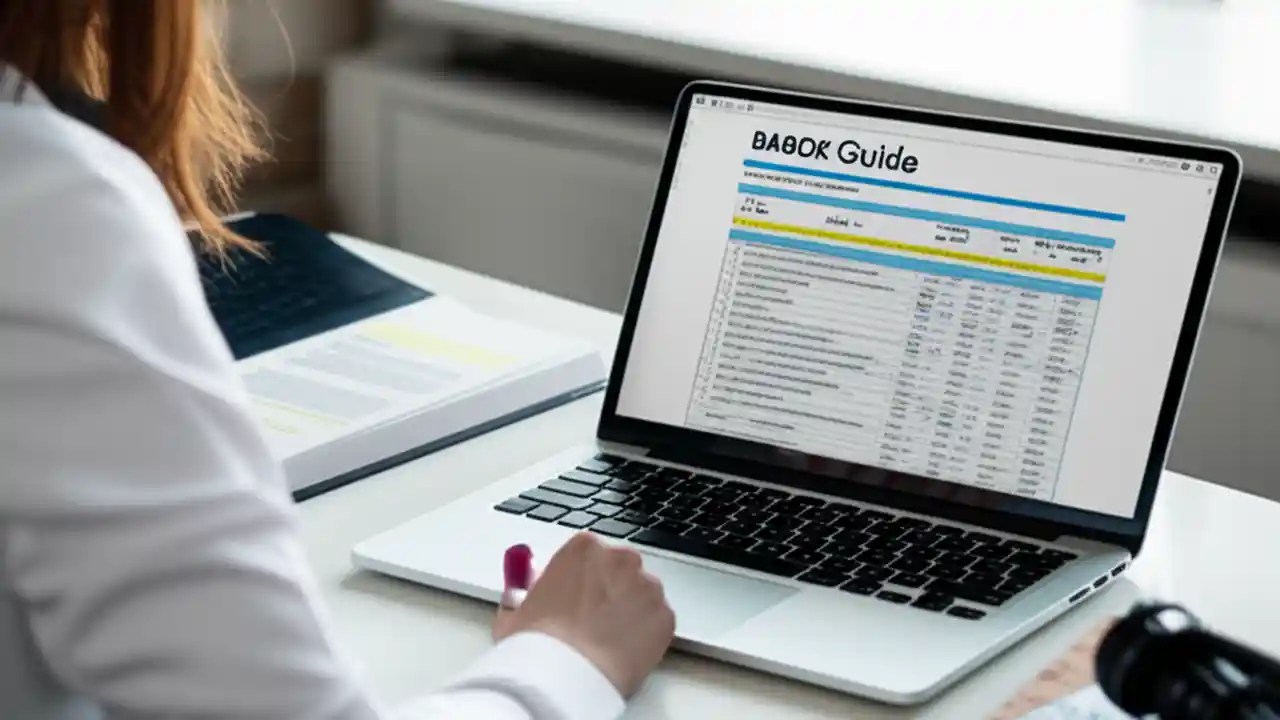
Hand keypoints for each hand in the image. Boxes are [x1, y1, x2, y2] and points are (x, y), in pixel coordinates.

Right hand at [492, 533, 674, 696]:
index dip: (583, 579)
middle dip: (612, 590)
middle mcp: (621, 559)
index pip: (591, 555)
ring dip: (631, 611)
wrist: (564, 674)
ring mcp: (648, 586)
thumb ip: (524, 592)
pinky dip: (647, 634)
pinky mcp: (665, 616)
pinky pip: (658, 622)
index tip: (578, 598)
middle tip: (594, 621)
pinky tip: (625, 650)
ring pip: (642, 595)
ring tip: (609, 639)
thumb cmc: (537, 641)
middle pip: (621, 569)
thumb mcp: (514, 609)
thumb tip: (522, 592)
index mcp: (584, 548)